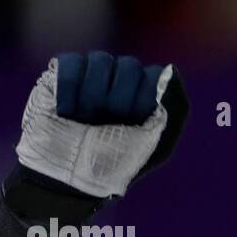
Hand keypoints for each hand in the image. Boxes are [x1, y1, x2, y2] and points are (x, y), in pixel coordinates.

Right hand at [15, 51, 188, 197]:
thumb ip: (176, 107)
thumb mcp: (159, 144)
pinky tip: (67, 110)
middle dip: (122, 99)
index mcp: (143, 99)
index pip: (155, 75)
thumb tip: (172, 69)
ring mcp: (90, 79)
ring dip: (94, 95)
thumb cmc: (117, 165)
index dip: (146, 98)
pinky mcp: (59, 78)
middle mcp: (118, 85)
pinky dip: (70, 86)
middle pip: (130, 66)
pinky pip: (70, 62)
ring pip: (100, 60)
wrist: (71, 176)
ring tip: (84, 119)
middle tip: (109, 124)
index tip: (135, 122)